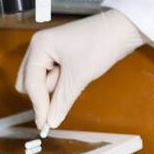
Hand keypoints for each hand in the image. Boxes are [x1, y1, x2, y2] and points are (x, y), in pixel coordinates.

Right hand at [15, 9, 145, 133]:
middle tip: (65, 92)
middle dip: (44, 92)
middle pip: (30, 81)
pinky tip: (78, 75)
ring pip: (43, 79)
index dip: (38, 105)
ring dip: (57, 85)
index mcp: (38, 46)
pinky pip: (55, 74)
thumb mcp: (78, 77)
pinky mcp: (63, 53)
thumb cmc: (100, 46)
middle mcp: (40, 46)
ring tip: (78, 75)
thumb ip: (61, 101)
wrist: (123, 29)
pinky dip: (63, 81)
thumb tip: (50, 122)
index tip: (44, 125)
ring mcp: (51, 49)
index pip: (31, 83)